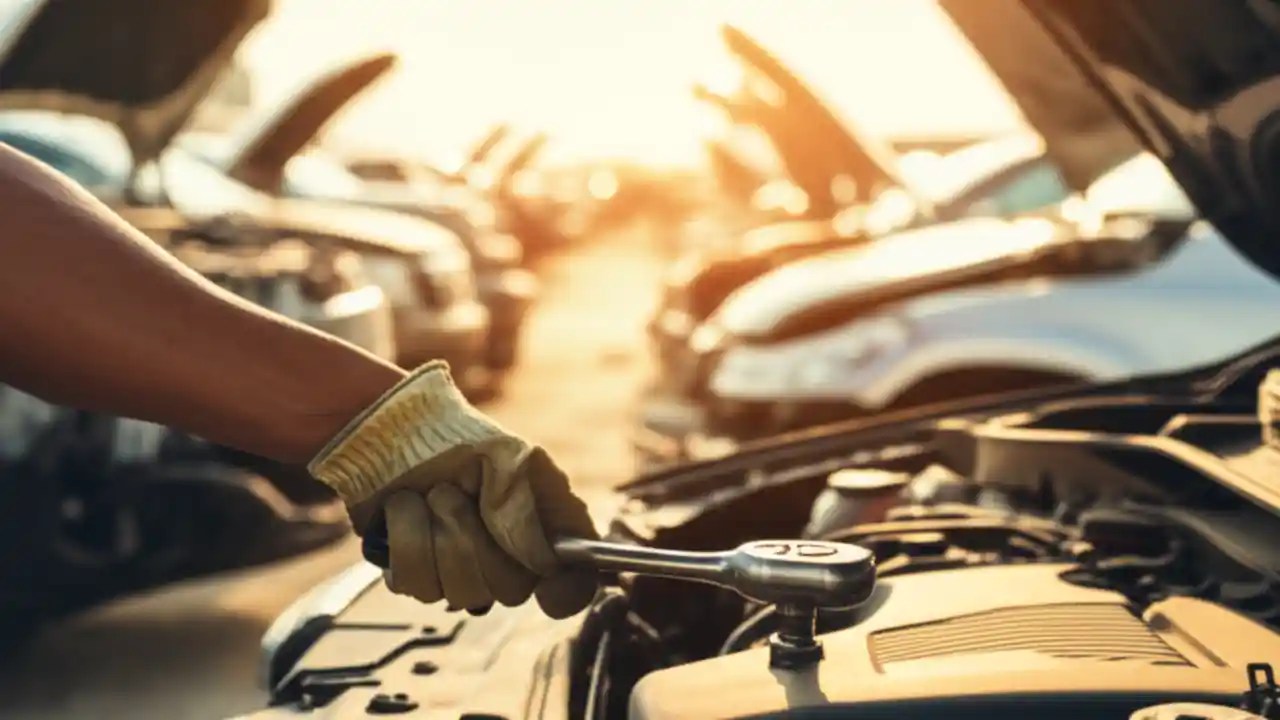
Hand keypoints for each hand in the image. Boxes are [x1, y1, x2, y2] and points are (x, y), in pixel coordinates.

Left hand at [308, 362, 597, 617]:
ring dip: (436, 532)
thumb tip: (545, 562)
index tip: (548, 583)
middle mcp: (508, 559)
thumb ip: (528, 510)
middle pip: (510, 592)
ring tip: (430, 496)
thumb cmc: (458, 437)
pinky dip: (406, 538)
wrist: (393, 431)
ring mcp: (461, 573)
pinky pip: (415, 585)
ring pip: (460, 591)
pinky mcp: (416, 575)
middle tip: (457, 495)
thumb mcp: (509, 459)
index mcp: (544, 529)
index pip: (573, 584)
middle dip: (474, 538)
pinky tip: (404, 512)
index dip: (566, 590)